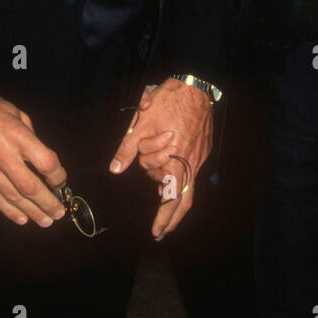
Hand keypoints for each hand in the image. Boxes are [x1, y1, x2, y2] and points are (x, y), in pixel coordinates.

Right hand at [0, 92, 66, 227]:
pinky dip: (9, 211)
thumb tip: (44, 163)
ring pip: (13, 197)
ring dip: (32, 211)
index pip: (45, 163)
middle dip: (48, 203)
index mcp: (17, 136)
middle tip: (58, 212)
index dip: (58, 176)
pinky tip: (22, 218)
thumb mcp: (17, 114)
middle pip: (31, 187)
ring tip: (45, 220)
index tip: (61, 181)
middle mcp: (2, 154)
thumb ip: (32, 139)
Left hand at [109, 78, 213, 240]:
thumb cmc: (169, 100)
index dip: (164, 215)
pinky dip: (180, 182)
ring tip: (161, 205)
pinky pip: (190, 173)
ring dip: (172, 196)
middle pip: (184, 198)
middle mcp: (191, 161)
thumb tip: (115, 170)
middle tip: (160, 232)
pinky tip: (170, 183)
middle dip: (172, 218)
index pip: (171, 195)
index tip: (157, 231)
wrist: (196, 84)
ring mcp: (199, 156)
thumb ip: (128, 148)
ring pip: (187, 186)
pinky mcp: (201, 149)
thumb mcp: (142, 122)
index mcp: (177, 157)